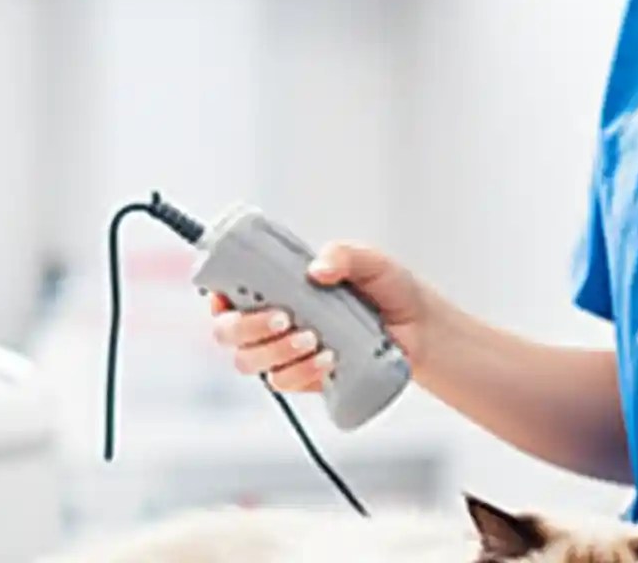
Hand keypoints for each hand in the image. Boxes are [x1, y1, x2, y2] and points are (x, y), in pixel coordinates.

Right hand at [209, 241, 431, 392]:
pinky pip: (284, 382)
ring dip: (276, 351)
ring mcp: (286, 351)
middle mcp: (274, 320)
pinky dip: (300, 371)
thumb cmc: (390, 289)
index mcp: (278, 286)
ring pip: (251, 362)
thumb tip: (317, 270)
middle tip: (282, 318)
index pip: (227, 293)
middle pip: (227, 332)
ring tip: (313, 338)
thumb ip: (343, 255)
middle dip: (246, 328)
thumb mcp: (370, 261)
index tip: (226, 297)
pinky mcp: (304, 376)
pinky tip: (328, 359)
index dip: (216, 297)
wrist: (421, 328)